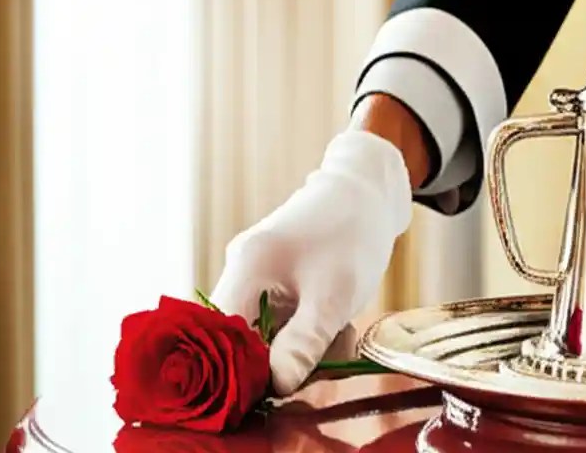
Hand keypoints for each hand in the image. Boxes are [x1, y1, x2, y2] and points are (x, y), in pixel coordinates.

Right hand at [209, 128, 412, 395]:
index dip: (238, 372)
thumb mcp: (334, 297)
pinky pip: (280, 321)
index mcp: (245, 269)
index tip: (273, 394)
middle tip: (323, 361)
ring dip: (302, 347)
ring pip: (265, 335)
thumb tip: (274, 389)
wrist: (368, 191)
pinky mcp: (273, 280)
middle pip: (239, 340)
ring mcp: (255, 275)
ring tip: (341, 334)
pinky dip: (308, 331)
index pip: (217, 338)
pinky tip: (336, 324)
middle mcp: (240, 271)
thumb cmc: (353, 236)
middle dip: (280, 361)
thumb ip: (302, 344)